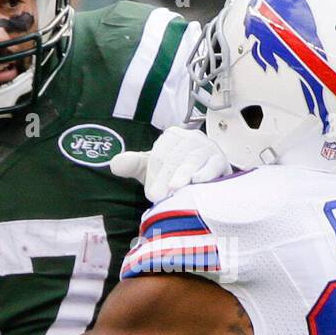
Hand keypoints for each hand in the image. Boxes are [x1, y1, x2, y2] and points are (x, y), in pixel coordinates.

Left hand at [109, 126, 229, 202]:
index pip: (161, 153)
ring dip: (183, 175)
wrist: (204, 179)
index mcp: (171, 137)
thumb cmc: (174, 173)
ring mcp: (207, 148)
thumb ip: (133, 165)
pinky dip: (206, 173)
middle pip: (176, 157)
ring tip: (175, 189)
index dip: (155, 174)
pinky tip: (198, 181)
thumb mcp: (151, 169)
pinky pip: (214, 165)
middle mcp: (190, 138)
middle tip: (159, 197)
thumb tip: (114, 164)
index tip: (152, 194)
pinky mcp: (221, 161)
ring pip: (193, 160)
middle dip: (166, 178)